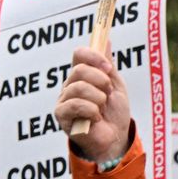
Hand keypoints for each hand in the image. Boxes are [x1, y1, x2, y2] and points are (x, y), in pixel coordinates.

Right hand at [53, 47, 131, 163]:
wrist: (116, 138)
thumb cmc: (114, 112)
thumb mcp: (115, 85)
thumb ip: (108, 65)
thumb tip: (106, 40)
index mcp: (82, 75)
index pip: (79, 54)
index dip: (94, 57)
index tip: (109, 67)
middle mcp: (70, 84)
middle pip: (80, 70)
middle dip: (100, 81)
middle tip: (108, 93)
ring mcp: (64, 99)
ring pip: (79, 87)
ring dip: (98, 98)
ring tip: (102, 108)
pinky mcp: (61, 115)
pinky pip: (75, 104)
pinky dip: (92, 110)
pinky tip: (95, 118)